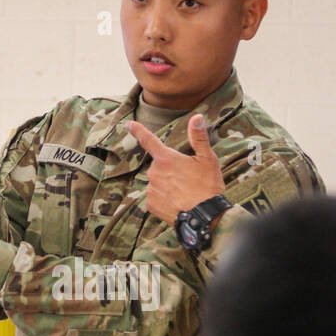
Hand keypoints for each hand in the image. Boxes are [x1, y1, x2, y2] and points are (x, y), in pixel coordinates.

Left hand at [130, 113, 224, 227]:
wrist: (203, 217)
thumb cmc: (207, 187)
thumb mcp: (207, 159)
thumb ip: (198, 137)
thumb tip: (197, 117)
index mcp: (166, 158)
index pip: (148, 140)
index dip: (137, 130)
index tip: (128, 124)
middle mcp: (154, 172)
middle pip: (159, 165)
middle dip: (170, 169)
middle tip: (188, 178)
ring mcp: (151, 189)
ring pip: (157, 181)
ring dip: (168, 184)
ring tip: (185, 192)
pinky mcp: (151, 205)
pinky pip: (156, 197)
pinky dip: (165, 198)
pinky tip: (177, 202)